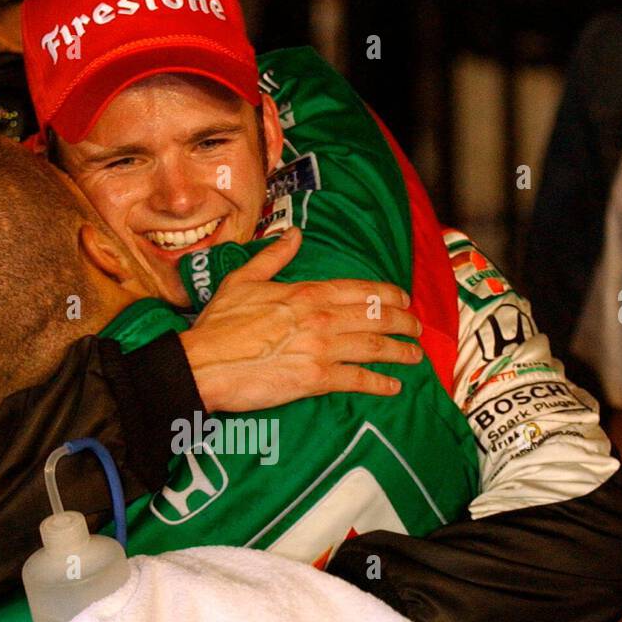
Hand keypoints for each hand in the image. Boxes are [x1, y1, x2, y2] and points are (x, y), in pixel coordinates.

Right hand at [179, 227, 422, 413]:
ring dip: (400, 351)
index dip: (387, 293)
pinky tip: (394, 385)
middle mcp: (322, 317)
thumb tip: (293, 235)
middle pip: (376, 316)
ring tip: (414, 355)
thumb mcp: (242, 280)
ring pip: (375, 346)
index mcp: (306, 292)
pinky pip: (358, 380)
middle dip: (404, 322)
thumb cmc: (219, 325)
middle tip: (417, 328)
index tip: (403, 298)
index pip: (358, 289)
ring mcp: (322, 348)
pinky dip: (380, 383)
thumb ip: (273, 258)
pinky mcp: (316, 378)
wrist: (204, 363)